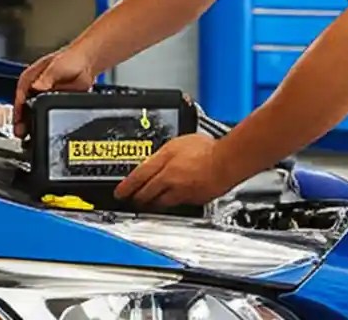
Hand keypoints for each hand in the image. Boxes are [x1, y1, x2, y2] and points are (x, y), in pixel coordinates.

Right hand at [13, 45, 95, 137]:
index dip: (18, 112)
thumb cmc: (71, 59)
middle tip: (22, 133)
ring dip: (34, 123)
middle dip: (24, 122)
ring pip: (36, 113)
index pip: (19, 98)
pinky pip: (49, 113)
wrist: (88, 62)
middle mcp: (35, 88)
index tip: (18, 123)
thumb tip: (37, 88)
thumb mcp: (55, 68)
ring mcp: (45, 96)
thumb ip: (46, 79)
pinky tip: (48, 126)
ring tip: (32, 135)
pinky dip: (47, 120)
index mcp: (30, 78)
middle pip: (25, 108)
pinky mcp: (55, 102)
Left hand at [114, 134, 233, 208]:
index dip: (126, 186)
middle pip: (146, 193)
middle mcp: (169, 179)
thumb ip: (164, 153)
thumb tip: (155, 160)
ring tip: (147, 204)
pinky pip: (175, 204)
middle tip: (131, 200)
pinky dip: (169, 203)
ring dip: (151, 204)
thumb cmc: (208, 149)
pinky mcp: (192, 200)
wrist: (227, 162)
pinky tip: (170, 201)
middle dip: (137, 198)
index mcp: (164, 161)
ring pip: (159, 202)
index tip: (119, 193)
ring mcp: (181, 192)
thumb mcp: (179, 143)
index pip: (138, 176)